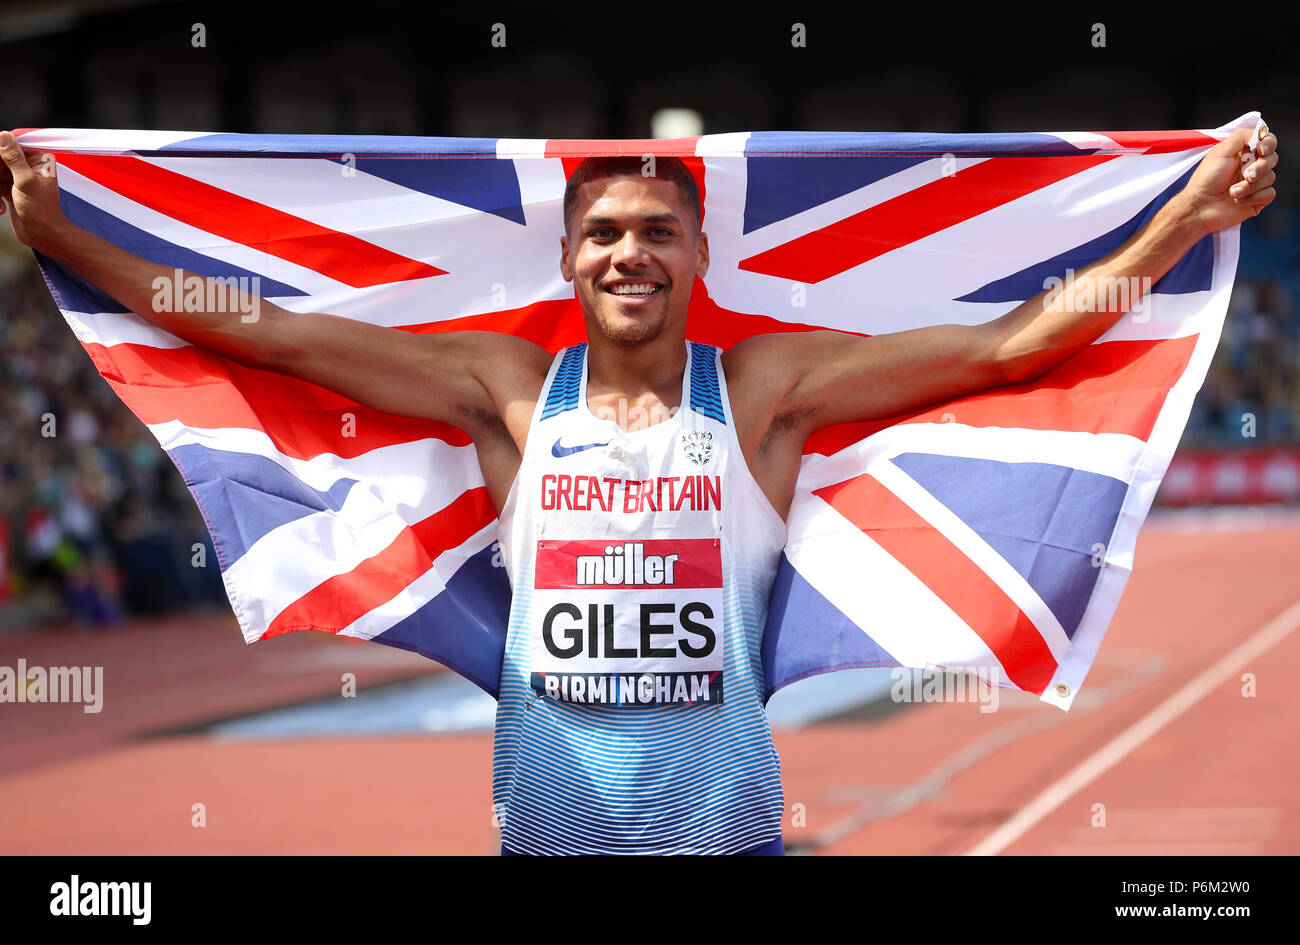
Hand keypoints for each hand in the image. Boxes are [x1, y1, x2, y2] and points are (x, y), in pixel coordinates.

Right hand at [0, 130, 66, 249]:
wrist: (41, 234)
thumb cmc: (41, 210)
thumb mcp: (26, 181)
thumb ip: (14, 158)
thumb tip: (4, 137)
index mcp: (38, 159)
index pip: (11, 143)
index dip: (0, 151)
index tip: (0, 167)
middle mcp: (28, 165)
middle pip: (1, 158)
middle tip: (3, 185)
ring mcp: (18, 176)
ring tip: (2, 196)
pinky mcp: (10, 187)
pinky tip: (0, 207)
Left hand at [1178, 124, 1277, 235]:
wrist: (1200, 207)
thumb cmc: (1206, 179)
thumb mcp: (1221, 151)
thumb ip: (1241, 136)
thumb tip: (1260, 133)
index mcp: (1243, 153)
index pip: (1268, 142)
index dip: (1269, 144)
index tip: (1261, 150)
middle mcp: (1251, 167)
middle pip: (1272, 159)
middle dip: (1260, 167)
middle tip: (1245, 175)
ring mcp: (1255, 184)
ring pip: (1270, 177)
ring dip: (1250, 186)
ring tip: (1232, 192)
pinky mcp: (1257, 200)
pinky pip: (1269, 194)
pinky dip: (1254, 197)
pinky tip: (1238, 201)